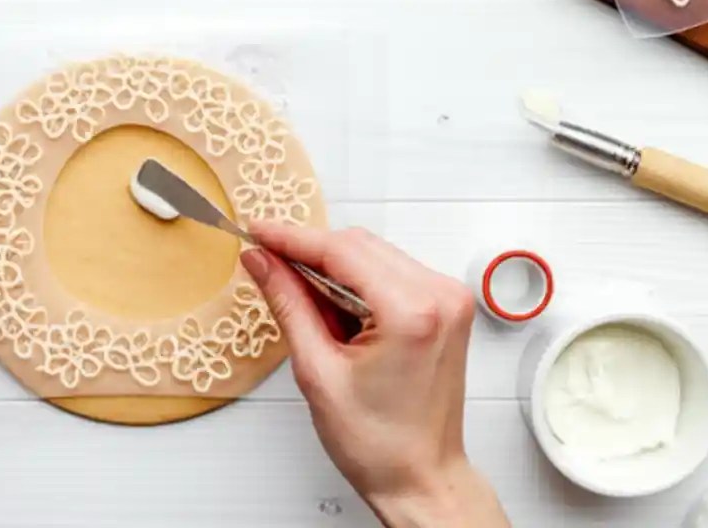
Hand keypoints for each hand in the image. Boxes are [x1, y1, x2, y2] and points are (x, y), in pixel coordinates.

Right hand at [241, 224, 508, 527]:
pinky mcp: (446, 307)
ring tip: (302, 300)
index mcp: (413, 312)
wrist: (420, 476)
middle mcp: (440, 297)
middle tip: (267, 262)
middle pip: (359, 245)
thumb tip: (263, 262)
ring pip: (374, 255)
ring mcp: (448, 300)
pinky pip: (392, 272)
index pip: (341, 250)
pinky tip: (335, 308)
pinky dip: (357, 281)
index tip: (258, 232)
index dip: (292, 238)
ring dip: (333, 267)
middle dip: (310, 251)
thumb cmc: (380, 443)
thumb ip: (288, 304)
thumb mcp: (317, 371)